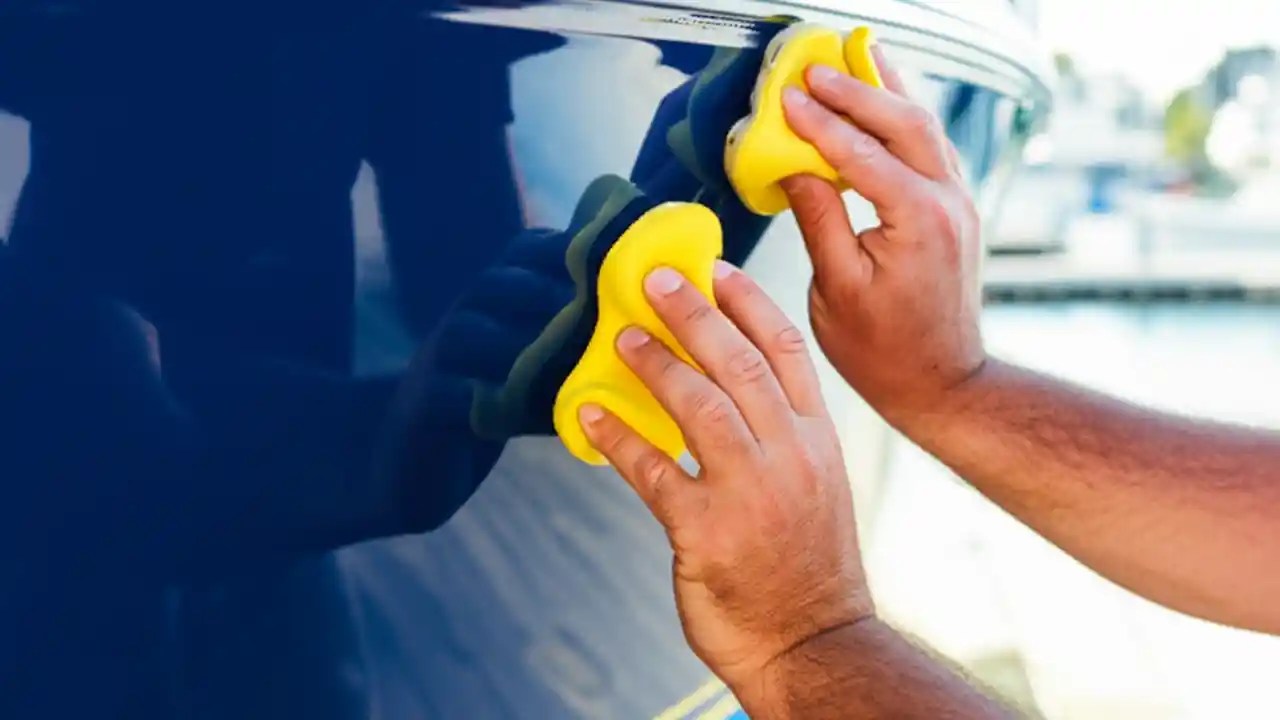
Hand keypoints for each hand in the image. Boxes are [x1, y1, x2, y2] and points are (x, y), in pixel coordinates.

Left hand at [576, 261, 873, 691]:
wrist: (814, 645)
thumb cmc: (807, 567)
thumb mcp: (815, 489)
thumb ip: (778, 438)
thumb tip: (721, 390)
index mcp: (817, 441)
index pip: (786, 353)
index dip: (749, 304)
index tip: (716, 271)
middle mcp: (791, 457)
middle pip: (741, 364)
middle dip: (695, 314)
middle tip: (656, 281)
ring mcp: (752, 493)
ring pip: (701, 405)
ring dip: (656, 364)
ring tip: (622, 337)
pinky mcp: (708, 531)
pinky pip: (653, 470)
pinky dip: (618, 438)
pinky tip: (591, 414)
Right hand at [779, 49, 986, 420]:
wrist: (941, 383)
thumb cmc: (885, 352)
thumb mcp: (836, 290)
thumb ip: (818, 220)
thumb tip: (794, 168)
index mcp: (918, 221)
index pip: (860, 153)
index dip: (818, 121)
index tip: (786, 97)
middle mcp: (949, 203)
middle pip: (904, 122)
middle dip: (857, 89)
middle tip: (815, 68)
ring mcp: (960, 204)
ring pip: (925, 127)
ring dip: (888, 92)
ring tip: (857, 59)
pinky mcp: (956, 211)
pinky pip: (932, 148)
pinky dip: (904, 118)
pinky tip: (884, 104)